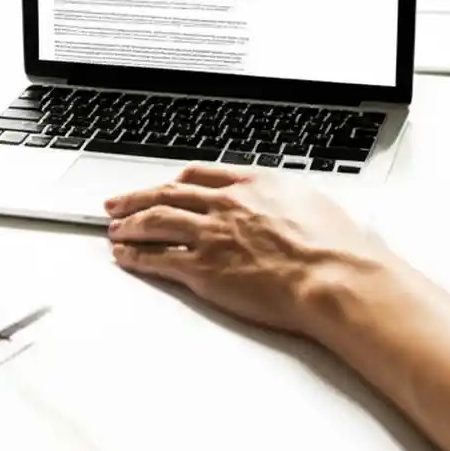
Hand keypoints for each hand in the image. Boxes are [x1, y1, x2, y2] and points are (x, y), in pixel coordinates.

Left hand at [103, 164, 396, 336]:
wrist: (333, 276)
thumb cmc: (336, 248)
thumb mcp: (313, 204)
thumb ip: (288, 202)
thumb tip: (290, 208)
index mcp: (254, 184)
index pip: (203, 173)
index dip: (177, 180)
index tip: (168, 184)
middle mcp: (227, 204)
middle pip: (168, 193)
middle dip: (138, 197)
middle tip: (117, 202)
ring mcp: (211, 235)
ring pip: (155, 220)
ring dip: (128, 224)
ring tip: (113, 228)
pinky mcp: (202, 269)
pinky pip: (158, 258)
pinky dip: (135, 255)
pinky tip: (124, 256)